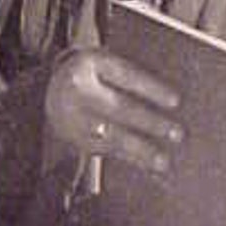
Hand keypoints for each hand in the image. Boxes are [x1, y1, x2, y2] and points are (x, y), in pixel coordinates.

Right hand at [45, 47, 182, 173]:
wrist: (49, 89)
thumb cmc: (90, 74)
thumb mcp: (104, 61)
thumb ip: (130, 73)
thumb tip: (171, 98)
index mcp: (89, 63)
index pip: (124, 75)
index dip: (151, 89)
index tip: (175, 101)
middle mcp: (78, 91)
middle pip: (119, 108)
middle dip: (150, 122)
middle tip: (176, 133)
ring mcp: (74, 118)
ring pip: (112, 135)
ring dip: (140, 149)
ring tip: (162, 160)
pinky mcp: (75, 139)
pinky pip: (106, 151)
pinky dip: (129, 158)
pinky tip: (147, 164)